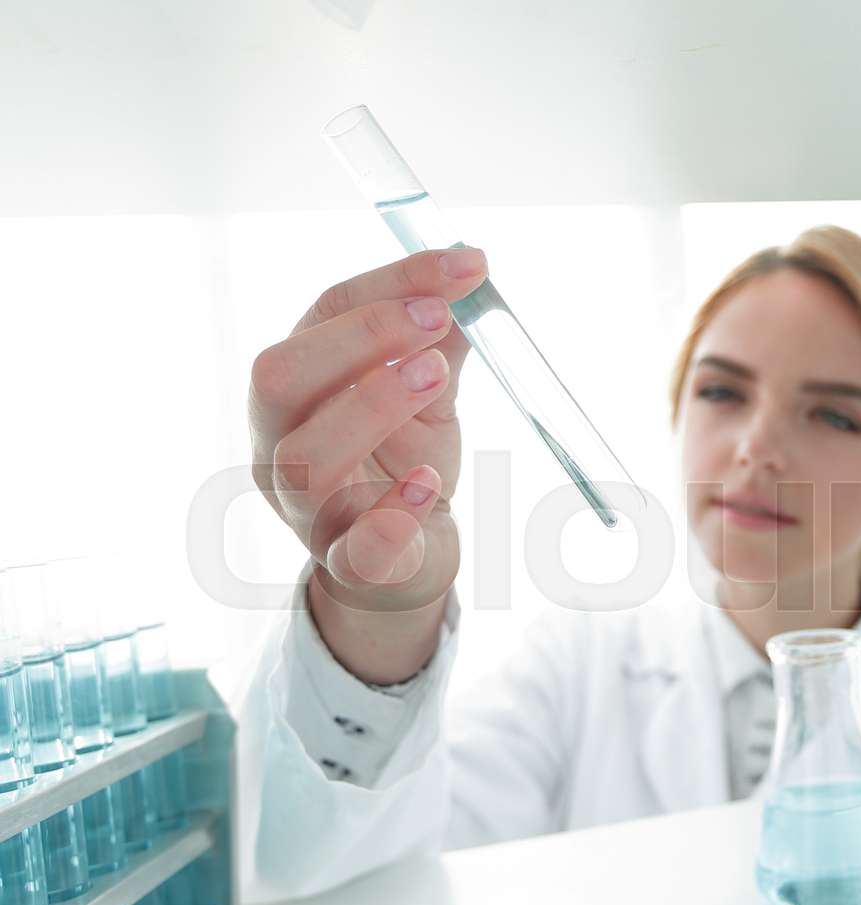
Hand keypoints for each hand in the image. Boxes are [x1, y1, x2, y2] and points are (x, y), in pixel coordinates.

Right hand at [248, 247, 487, 614]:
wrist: (404, 565)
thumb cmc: (403, 465)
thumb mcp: (424, 395)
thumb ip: (439, 341)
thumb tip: (467, 271)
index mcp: (298, 387)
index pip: (323, 313)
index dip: (391, 283)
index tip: (462, 267)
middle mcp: (281, 444)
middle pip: (279, 377)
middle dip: (361, 338)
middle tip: (439, 318)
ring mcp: (306, 510)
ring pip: (304, 458)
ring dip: (372, 406)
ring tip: (436, 376)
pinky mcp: (349, 566)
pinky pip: (355, 547)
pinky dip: (392, 512)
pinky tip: (429, 483)